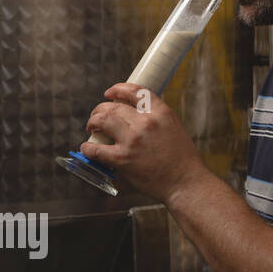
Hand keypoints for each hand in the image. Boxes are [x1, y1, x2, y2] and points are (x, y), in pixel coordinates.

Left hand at [80, 83, 202, 202]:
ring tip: (92, 128)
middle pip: (113, 106)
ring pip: (102, 120)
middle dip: (100, 109)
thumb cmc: (182, 160)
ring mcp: (133, 140)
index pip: (136, 91)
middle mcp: (147, 122)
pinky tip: (87, 149)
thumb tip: (134, 116)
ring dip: (92, 123)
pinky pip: (95, 149)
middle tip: (97, 117)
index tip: (110, 93)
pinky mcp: (122, 158)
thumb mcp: (174, 129)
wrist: (185, 182)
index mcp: (162, 113)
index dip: (118, 89)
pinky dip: (87, 148)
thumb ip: (156, 119)